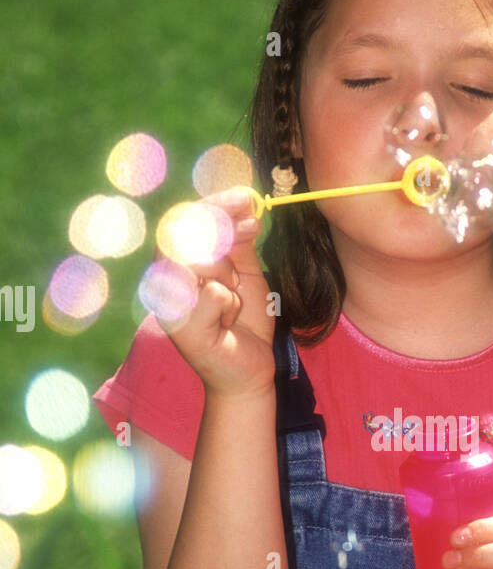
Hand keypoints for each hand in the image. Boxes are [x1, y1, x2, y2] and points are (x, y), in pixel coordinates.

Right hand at [153, 186, 275, 398]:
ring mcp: (169, 304)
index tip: (246, 198)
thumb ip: (239, 241)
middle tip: (252, 230)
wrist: (251, 369)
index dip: (215, 204)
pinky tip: (228, 319)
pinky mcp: (181, 328)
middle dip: (224, 230)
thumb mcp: (245, 273)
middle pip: (182, 232)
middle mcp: (164, 281)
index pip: (183, 220)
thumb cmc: (244, 322)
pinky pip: (211, 294)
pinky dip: (228, 303)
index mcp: (176, 264)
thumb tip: (245, 204)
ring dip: (226, 272)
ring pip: (195, 261)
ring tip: (234, 293)